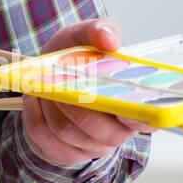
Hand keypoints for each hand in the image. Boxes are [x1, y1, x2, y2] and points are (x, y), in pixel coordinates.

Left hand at [20, 16, 154, 167]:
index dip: (138, 116)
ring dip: (51, 104)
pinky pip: (44, 137)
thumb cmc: (73, 60)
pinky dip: (34, 113)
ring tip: (45, 85)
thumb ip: (99, 31)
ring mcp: (91, 146)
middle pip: (103, 130)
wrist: (43, 76)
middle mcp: (117, 131)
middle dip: (76, 104)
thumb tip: (109, 39)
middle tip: (60, 82)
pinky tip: (36, 99)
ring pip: (68, 132)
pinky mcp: (64, 152)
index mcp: (133, 104)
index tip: (124, 106)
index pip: (148, 120)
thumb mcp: (84, 36)